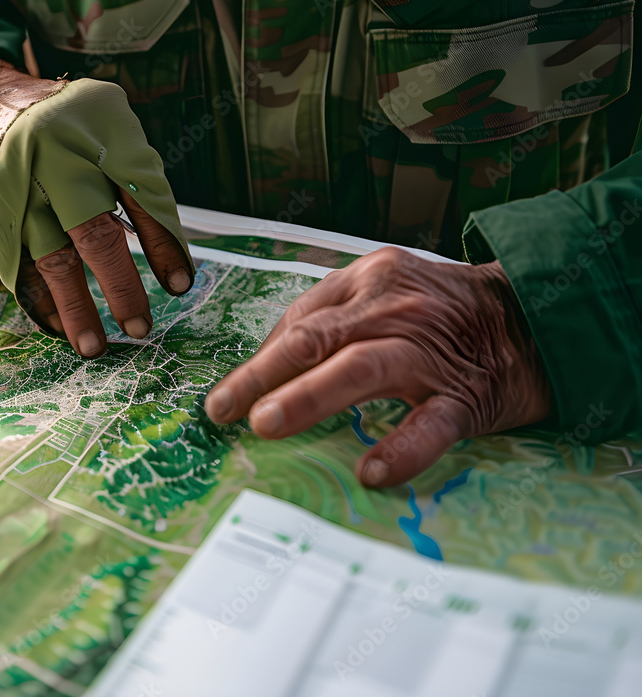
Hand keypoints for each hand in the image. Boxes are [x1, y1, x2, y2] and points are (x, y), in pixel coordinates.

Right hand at [0, 56, 192, 356]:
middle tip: (140, 326)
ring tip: (94, 347)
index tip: (180, 286)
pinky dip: (38, 299)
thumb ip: (136, 174)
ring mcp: (17, 186)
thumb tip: (171, 249)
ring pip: (51, 258)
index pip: (143, 194)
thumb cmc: (62, 124)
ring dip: (76, 308)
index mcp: (99, 128)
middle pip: (95, 232)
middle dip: (121, 286)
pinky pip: (18, 265)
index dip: (164, 245)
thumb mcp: (106, 123)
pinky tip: (57, 327)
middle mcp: (56, 155)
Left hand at [205, 247, 552, 486]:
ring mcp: (429, 351)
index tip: (227, 395)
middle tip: (223, 409)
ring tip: (267, 424)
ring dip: (309, 396)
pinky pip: (431, 423)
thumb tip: (266, 360)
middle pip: (317, 340)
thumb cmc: (440, 311)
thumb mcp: (383, 292)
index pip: (301, 320)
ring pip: (362, 368)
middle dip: (263, 375)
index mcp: (367, 280)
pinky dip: (402, 447)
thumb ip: (330, 316)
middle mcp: (392, 308)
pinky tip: (372, 472)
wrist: (529, 318)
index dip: (260, 359)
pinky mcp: (464, 394)